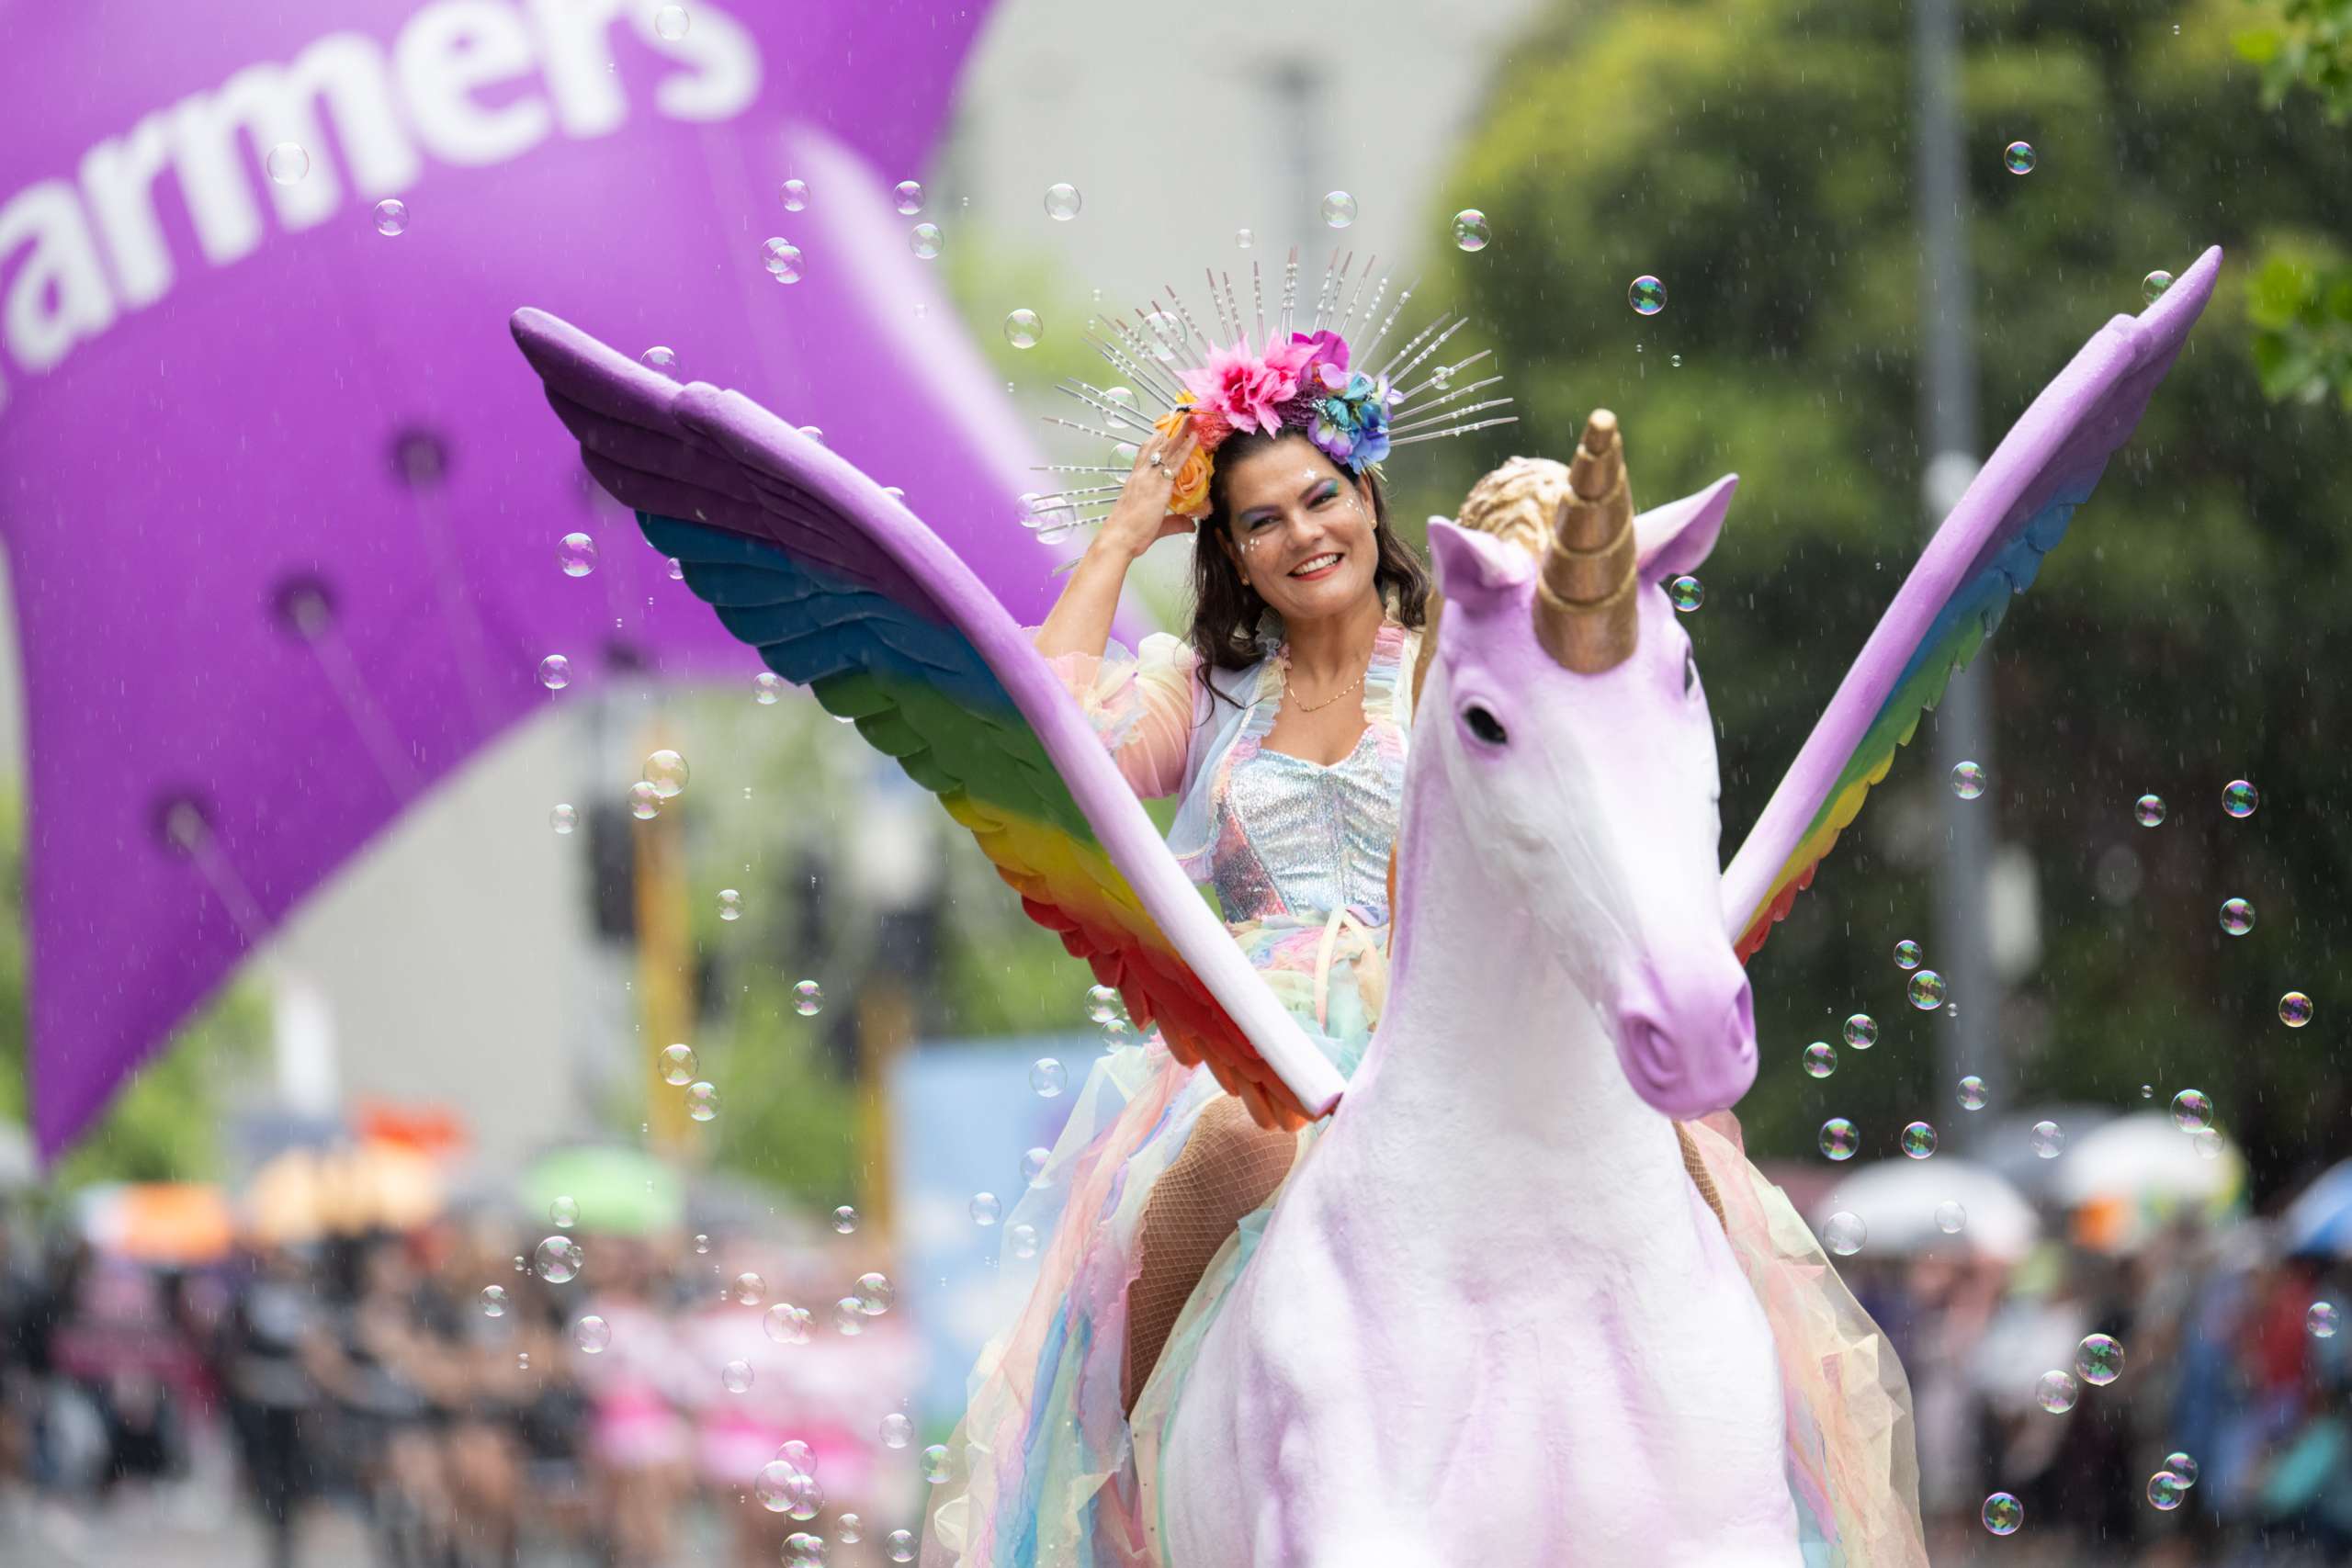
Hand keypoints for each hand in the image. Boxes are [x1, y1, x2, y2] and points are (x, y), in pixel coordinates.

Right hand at [1095, 427, 1201, 561]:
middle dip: (1170, 431)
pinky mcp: (1160, 484)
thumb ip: (1175, 522)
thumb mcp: (1155, 525)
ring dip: (1180, 433)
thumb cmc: (1130, 533)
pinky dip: (1186, 448)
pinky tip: (1194, 438)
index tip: (1163, 430)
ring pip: (1168, 449)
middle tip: (1181, 416)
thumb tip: (1190, 524)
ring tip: (1190, 418)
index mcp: (1135, 481)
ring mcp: (1150, 478)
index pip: (1144, 455)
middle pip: (1156, 446)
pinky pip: (1176, 461)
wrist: (1119, 538)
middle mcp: (1142, 475)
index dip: (1155, 441)